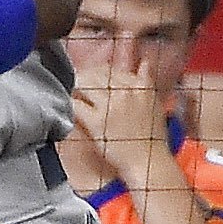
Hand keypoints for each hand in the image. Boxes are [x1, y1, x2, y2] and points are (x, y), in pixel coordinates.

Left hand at [69, 53, 168, 189]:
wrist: (147, 160)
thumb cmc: (150, 137)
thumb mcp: (155, 103)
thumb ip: (146, 81)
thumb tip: (144, 63)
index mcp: (141, 85)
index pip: (113, 69)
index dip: (98, 73)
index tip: (92, 78)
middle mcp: (126, 91)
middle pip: (96, 73)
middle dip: (84, 77)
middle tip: (77, 83)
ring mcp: (110, 105)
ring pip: (85, 84)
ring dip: (75, 85)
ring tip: (71, 91)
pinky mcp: (96, 121)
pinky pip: (76, 104)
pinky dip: (69, 103)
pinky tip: (67, 105)